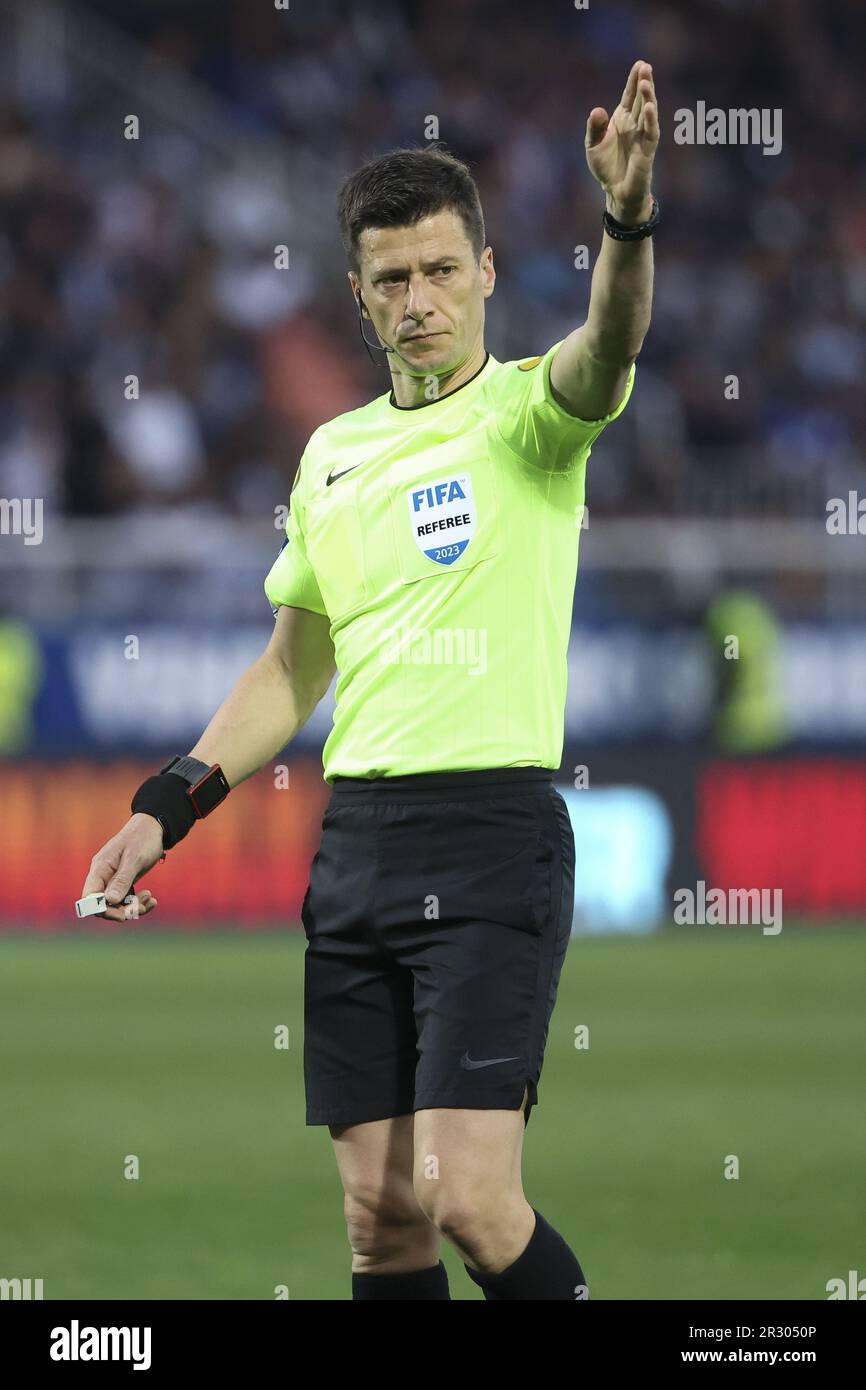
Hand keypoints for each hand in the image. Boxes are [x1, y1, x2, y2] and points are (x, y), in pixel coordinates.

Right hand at [80, 813, 163, 921]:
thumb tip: (110, 900)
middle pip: (103, 904)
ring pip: (116, 904)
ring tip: (150, 899)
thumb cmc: (143, 839)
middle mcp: (103, 875)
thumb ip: (122, 879)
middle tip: (142, 907)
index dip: (102, 910)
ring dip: (133, 907)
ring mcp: (112, 879)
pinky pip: (126, 899)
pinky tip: (151, 900)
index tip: (122, 915)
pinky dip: (138, 902)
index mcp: (100, 868)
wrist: (153, 827)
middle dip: (122, 910)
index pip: (90, 897)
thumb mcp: (135, 859)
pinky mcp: (123, 881)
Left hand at [585, 59, 658, 224]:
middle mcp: (635, 124)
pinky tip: (651, 107)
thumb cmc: (606, 167)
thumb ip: (594, 128)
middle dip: (644, 83)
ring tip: (647, 81)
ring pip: (649, 112)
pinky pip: (651, 132)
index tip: (639, 64)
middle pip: (642, 99)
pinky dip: (652, 119)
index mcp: (623, 119)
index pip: (630, 96)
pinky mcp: (647, 150)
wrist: (615, 191)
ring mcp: (642, 136)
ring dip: (649, 97)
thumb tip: (598, 110)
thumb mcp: (593, 145)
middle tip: (646, 66)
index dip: (634, 81)